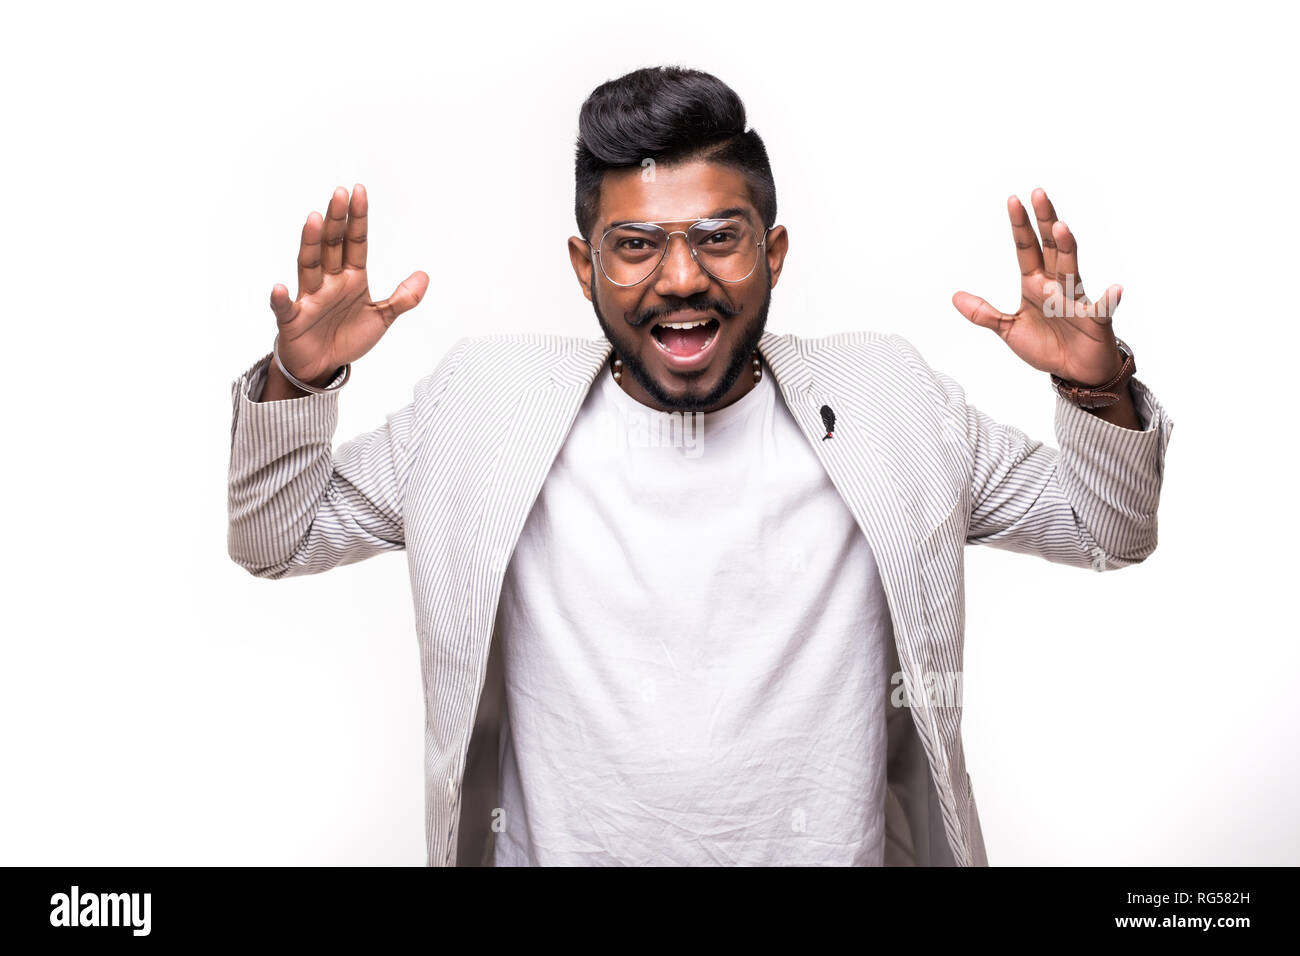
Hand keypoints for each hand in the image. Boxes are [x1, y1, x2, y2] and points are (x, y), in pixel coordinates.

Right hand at [269, 184, 428, 387]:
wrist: (322, 365)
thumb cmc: (346, 337)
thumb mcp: (381, 318)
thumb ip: (402, 298)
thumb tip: (424, 276)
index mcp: (351, 278)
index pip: (355, 242)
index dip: (357, 219)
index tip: (358, 192)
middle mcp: (329, 282)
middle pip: (331, 245)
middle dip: (336, 220)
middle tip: (339, 193)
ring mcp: (310, 298)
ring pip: (309, 266)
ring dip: (310, 243)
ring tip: (313, 220)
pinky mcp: (294, 320)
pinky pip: (285, 308)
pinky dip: (281, 299)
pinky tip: (281, 287)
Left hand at [951, 187, 1125, 386]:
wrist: (1074, 371)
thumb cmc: (1047, 345)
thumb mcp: (1008, 330)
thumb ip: (984, 314)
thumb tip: (955, 297)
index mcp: (1036, 284)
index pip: (1026, 248)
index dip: (1020, 226)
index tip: (1013, 200)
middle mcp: (1057, 285)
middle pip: (1051, 247)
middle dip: (1044, 221)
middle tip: (1038, 194)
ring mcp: (1077, 300)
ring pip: (1072, 269)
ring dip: (1068, 248)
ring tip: (1061, 228)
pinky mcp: (1095, 321)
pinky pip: (1102, 310)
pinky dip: (1108, 301)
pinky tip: (1114, 290)